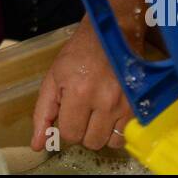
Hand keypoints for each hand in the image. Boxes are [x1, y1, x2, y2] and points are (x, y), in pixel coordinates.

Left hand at [32, 21, 131, 151]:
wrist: (112, 33)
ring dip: (102, 133)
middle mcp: (105, 100)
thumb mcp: (53, 78)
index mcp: (79, 92)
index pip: (70, 134)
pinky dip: (118, 130)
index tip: (68, 112)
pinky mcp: (139, 104)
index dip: (66, 126)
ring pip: (110, 142)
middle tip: (83, 112)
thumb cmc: (79, 53)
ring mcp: (125, 103)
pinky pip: (127, 135)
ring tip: (98, 113)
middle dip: (83, 131)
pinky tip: (112, 113)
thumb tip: (37, 145)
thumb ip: (43, 113)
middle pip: (91, 142)